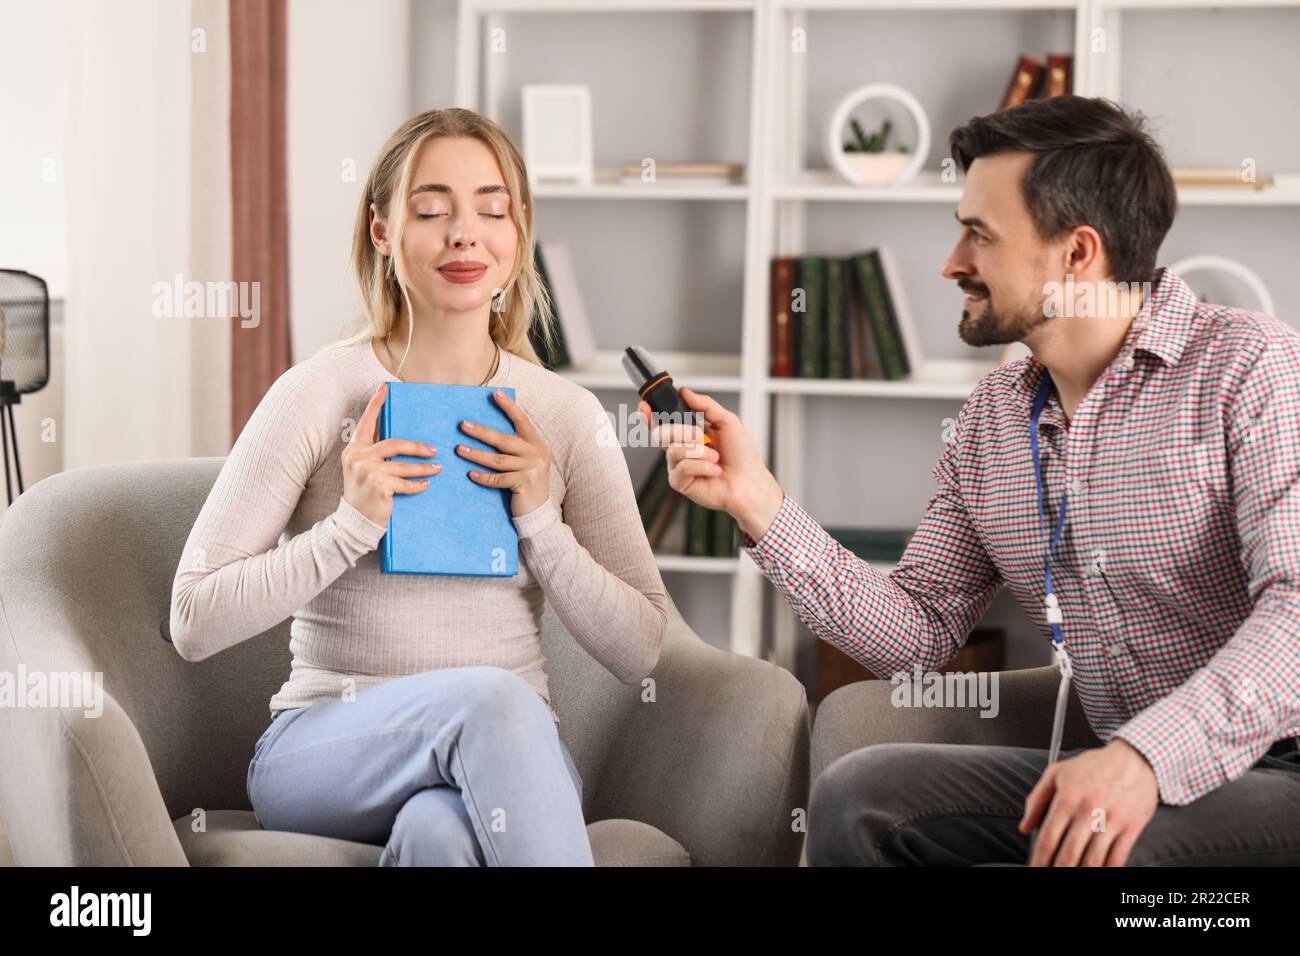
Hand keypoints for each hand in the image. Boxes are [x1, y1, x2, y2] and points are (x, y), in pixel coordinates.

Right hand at [342, 382, 440, 526]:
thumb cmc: (363, 494)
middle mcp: (358, 457)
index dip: (375, 405)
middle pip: (394, 444)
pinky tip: (426, 486)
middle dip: (417, 447)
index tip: (385, 388)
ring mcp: (367, 471)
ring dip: (423, 468)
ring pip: (403, 466)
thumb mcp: (363, 470)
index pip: (366, 423)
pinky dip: (417, 486)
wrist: (354, 521)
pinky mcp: (378, 486)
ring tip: (437, 468)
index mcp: (354, 449)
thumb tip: (403, 444)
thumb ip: (375, 455)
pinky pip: (404, 484)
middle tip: (434, 450)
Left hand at [457, 389, 551, 516]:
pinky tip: (470, 474)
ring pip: (498, 459)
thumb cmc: (527, 485)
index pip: (522, 421)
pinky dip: (483, 477)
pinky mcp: (524, 483)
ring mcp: (532, 469)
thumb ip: (516, 448)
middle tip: (463, 425)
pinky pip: (498, 478)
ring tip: (459, 449)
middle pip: (505, 440)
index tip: (495, 394)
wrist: (540, 513)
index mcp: (538, 444)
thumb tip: (488, 432)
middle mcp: (537, 454)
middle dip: (482, 432)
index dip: (509, 407)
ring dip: (476, 454)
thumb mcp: (527, 462)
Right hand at [638, 387, 784, 540]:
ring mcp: (678, 466)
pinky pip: (681, 468)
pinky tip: (714, 470)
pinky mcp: (679, 482)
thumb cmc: (742, 455)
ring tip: (715, 457)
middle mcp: (680, 449)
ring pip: (673, 450)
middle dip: (682, 431)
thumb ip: (705, 405)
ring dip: (698, 451)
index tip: (645, 405)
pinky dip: (701, 466)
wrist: (749, 481)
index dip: (649, 414)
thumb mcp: (727, 421)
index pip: (661, 422)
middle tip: (701, 436)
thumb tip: (685, 392)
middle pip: (662, 433)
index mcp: (688, 433)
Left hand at [1020, 739, 1158, 865]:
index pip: (1048, 837)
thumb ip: (1036, 800)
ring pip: (1094, 860)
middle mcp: (1089, 810)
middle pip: (1070, 853)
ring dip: (1082, 873)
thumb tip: (1025, 827)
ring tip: (1073, 877)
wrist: (1135, 758)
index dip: (1039, 859)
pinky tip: (1098, 873)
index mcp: (1068, 797)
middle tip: (1052, 878)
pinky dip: (1107, 871)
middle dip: (1058, 871)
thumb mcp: (1057, 773)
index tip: (1035, 869)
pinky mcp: (1132, 826)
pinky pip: (1118, 858)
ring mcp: (1112, 820)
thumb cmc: (1094, 766)